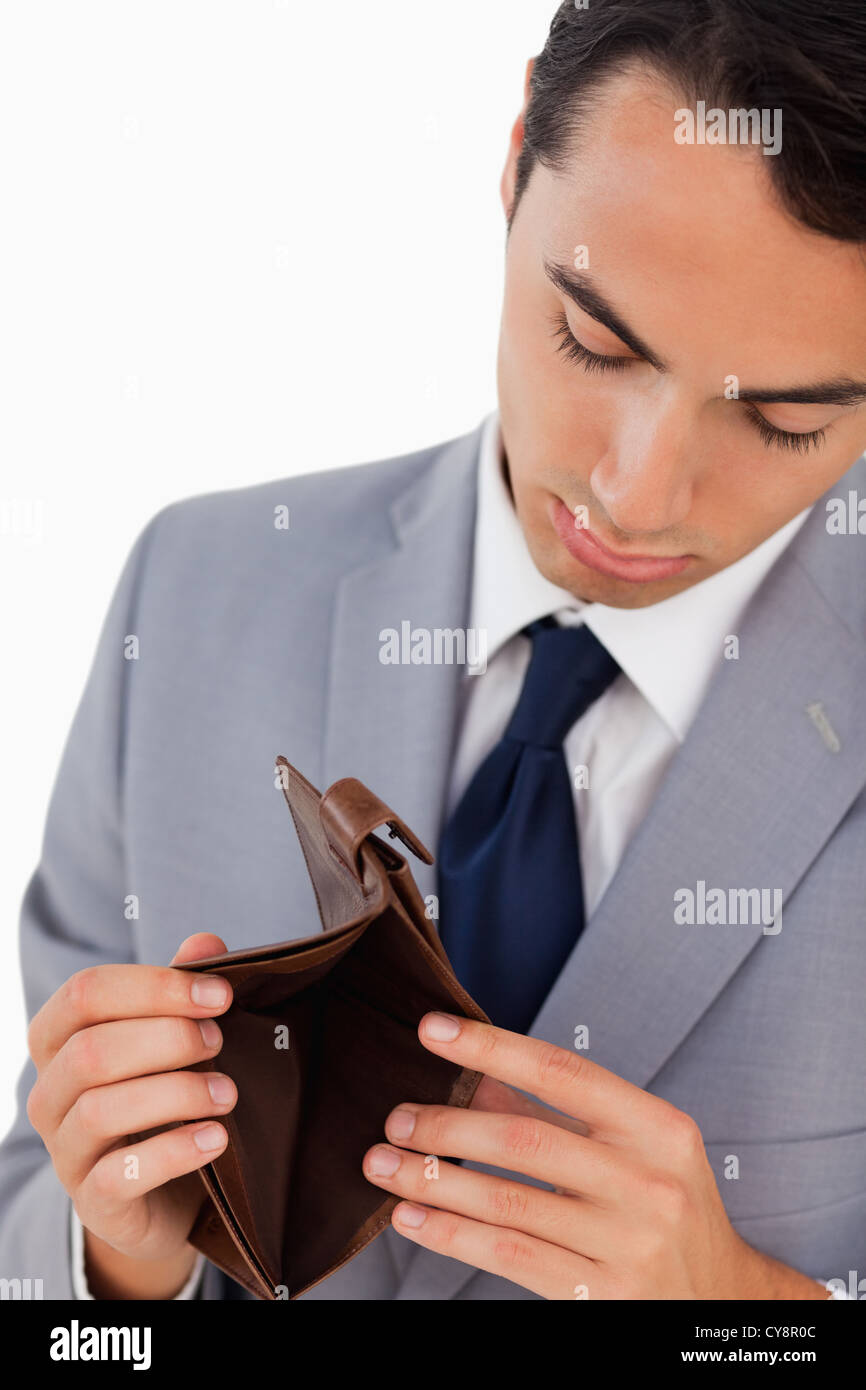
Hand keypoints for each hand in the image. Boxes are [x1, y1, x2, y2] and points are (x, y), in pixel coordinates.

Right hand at [26, 934, 235, 1296]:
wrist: (164, 1191)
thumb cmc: (163, 1097)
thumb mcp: (172, 1037)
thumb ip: (182, 989)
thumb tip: (206, 944)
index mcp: (59, 1039)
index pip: (85, 993)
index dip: (155, 987)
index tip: (219, 994)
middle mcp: (49, 1093)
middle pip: (91, 1050)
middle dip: (167, 1039)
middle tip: (219, 1041)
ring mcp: (65, 1150)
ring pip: (100, 1110)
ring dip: (176, 1094)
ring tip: (228, 1093)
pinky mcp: (93, 1200)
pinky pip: (120, 1176)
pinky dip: (174, 1152)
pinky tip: (216, 1137)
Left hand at [363, 1014, 826, 1299]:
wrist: (724, 1300)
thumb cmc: (670, 1208)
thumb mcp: (636, 1148)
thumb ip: (557, 1114)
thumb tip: (475, 1076)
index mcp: (657, 1128)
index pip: (561, 1071)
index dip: (491, 1046)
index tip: (434, 1030)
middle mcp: (646, 1182)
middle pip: (524, 1142)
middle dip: (446, 1127)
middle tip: (397, 1118)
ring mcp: (627, 1242)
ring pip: (505, 1202)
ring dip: (432, 1180)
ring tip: (385, 1165)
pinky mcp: (602, 1294)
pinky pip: (508, 1255)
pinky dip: (450, 1234)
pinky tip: (413, 1215)